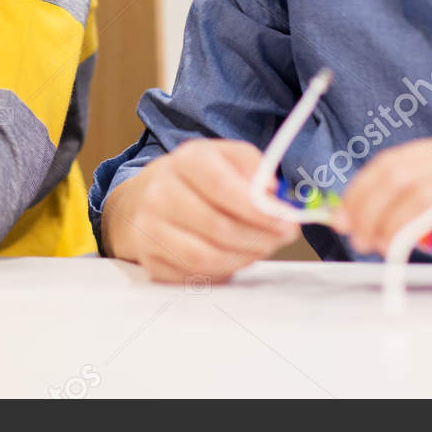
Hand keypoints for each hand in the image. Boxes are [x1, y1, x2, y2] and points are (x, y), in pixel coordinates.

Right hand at [103, 139, 299, 282]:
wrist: (144, 198)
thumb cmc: (196, 179)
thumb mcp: (227, 157)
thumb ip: (255, 168)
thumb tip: (274, 194)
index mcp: (185, 160)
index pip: (223, 188)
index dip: (259, 210)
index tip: (288, 223)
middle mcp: (160, 192)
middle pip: (217, 227)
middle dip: (258, 239)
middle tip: (280, 240)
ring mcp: (150, 227)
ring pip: (205, 257)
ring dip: (242, 259)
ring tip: (259, 250)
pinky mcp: (149, 257)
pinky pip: (192, 274)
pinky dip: (220, 271)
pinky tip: (232, 258)